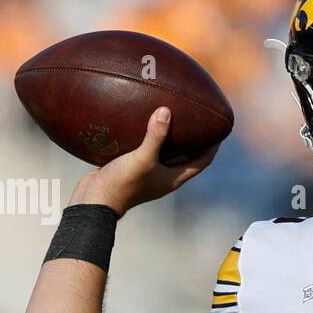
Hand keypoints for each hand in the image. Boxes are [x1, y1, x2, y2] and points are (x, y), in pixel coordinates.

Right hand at [68, 106, 218, 215]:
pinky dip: (147, 135)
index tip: (219, 127)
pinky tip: (141, 119)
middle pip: (187, 154)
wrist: (94, 201)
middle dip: (193, 137)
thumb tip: (166, 111)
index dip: (214, 145)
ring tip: (171, 112)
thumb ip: (155, 137)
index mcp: (174, 178)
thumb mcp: (142, 159)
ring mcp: (149, 173)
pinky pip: (145, 148)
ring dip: (169, 135)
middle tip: (197, 115)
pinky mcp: (132, 167)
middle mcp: (165, 176)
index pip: (204, 161)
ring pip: (165, 151)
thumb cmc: (123, 184)